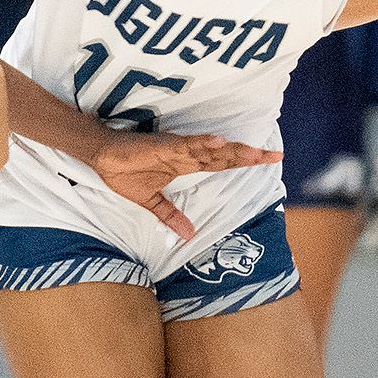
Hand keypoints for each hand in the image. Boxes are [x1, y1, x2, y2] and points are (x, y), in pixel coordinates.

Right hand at [90, 130, 282, 241]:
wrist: (102, 157)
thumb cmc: (125, 173)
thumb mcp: (151, 201)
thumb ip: (170, 215)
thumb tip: (188, 235)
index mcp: (186, 164)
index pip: (222, 163)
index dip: (244, 161)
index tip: (269, 160)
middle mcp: (186, 154)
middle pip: (224, 155)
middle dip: (249, 156)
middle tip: (276, 156)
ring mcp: (176, 149)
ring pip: (210, 149)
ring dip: (232, 150)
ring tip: (256, 152)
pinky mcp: (162, 146)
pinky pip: (185, 145)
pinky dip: (202, 143)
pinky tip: (219, 142)